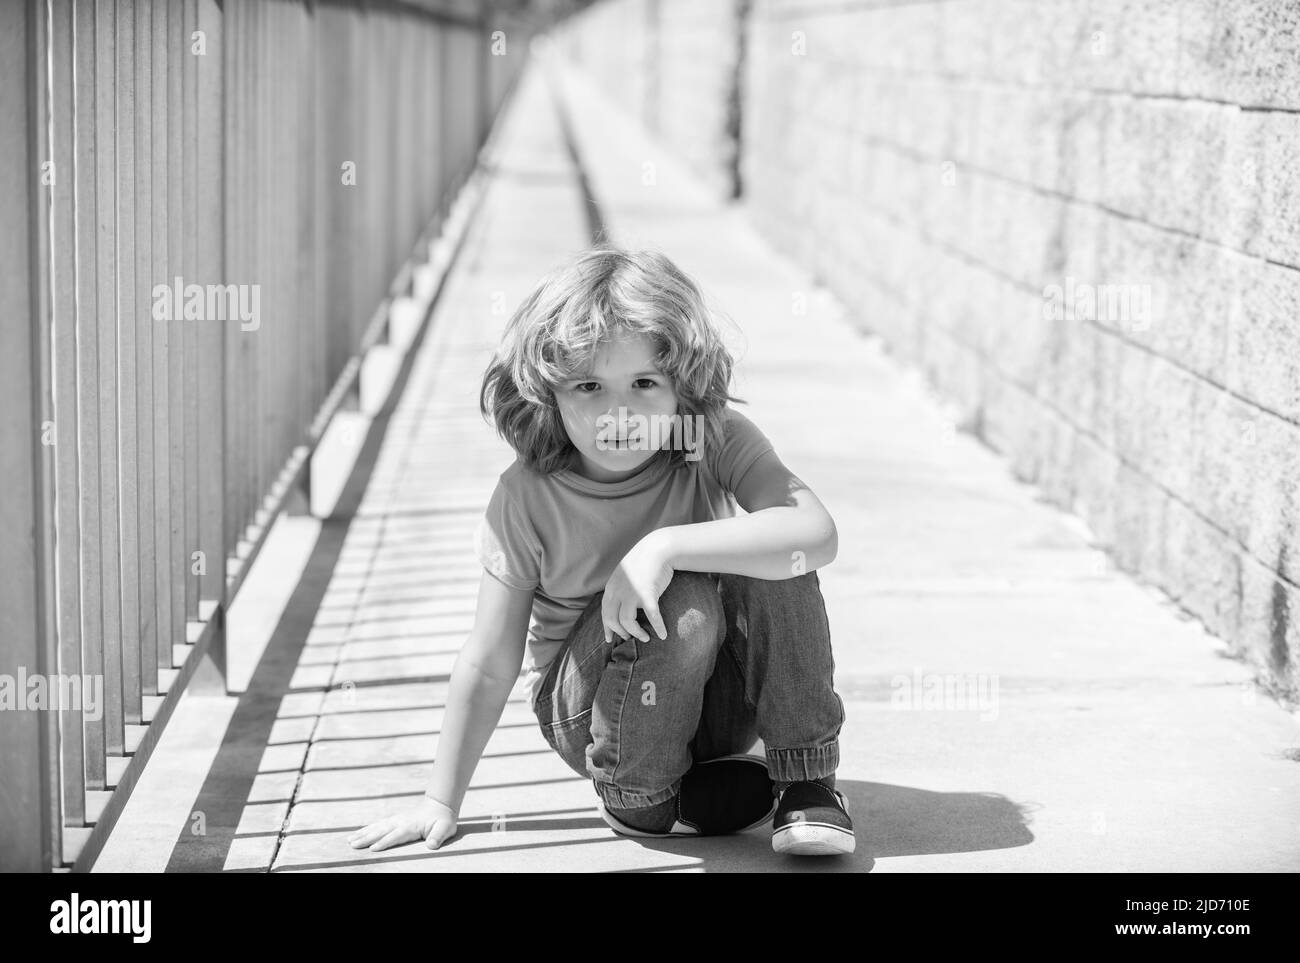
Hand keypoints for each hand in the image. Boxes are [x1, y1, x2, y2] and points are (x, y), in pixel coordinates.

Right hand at [348, 796, 458, 851]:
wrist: (440, 805)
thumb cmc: (443, 820)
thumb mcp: (445, 828)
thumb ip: (438, 836)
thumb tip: (432, 845)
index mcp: (411, 826)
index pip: (396, 835)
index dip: (385, 842)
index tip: (372, 849)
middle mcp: (401, 822)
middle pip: (381, 831)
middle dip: (367, 838)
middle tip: (352, 845)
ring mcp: (396, 820)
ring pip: (377, 827)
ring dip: (363, 834)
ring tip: (349, 840)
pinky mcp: (394, 821)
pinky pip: (378, 825)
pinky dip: (367, 829)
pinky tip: (358, 833)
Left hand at [602, 530, 675, 644]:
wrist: (658, 548)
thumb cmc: (644, 561)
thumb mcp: (624, 573)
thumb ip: (619, 586)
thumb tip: (619, 602)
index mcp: (611, 587)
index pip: (604, 612)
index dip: (607, 627)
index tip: (609, 639)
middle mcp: (618, 591)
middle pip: (612, 620)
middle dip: (620, 632)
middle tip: (628, 638)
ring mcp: (632, 593)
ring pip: (628, 622)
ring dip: (636, 633)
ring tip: (645, 638)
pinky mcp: (648, 595)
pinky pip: (652, 617)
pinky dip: (658, 627)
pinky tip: (663, 635)